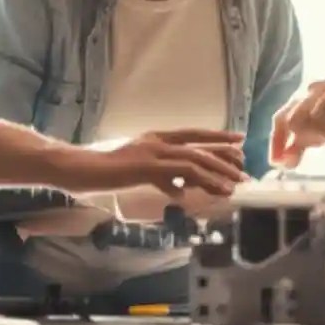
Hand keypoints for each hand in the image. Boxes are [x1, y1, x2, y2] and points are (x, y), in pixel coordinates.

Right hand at [53, 128, 247, 197]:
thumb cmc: (105, 171)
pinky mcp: (147, 166)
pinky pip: (181, 172)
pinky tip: (213, 190)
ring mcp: (152, 152)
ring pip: (195, 159)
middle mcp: (157, 141)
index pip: (193, 134)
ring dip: (218, 171)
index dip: (217, 137)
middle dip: (225, 156)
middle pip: (199, 145)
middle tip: (244, 167)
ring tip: (236, 183)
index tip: (239, 140)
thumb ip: (161, 177)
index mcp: (156, 138)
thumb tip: (179, 189)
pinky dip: (201, 180)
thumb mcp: (138, 172)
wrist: (80, 169)